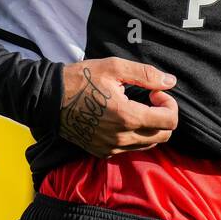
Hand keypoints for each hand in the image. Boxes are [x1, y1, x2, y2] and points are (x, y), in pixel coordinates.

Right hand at [59, 58, 178, 157]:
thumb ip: (146, 75)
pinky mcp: (102, 152)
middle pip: (164, 136)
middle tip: (150, 99)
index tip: (155, 91)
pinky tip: (125, 118)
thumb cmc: (82, 78)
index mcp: (127, 116)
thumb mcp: (114, 67)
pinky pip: (130, 149)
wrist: (49, 98)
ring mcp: (111, 148)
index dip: (169, 103)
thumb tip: (170, 81)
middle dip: (164, 116)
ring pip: (149, 144)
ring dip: (152, 127)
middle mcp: (121, 138)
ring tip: (138, 107)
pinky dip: (136, 136)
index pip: (169, 121)